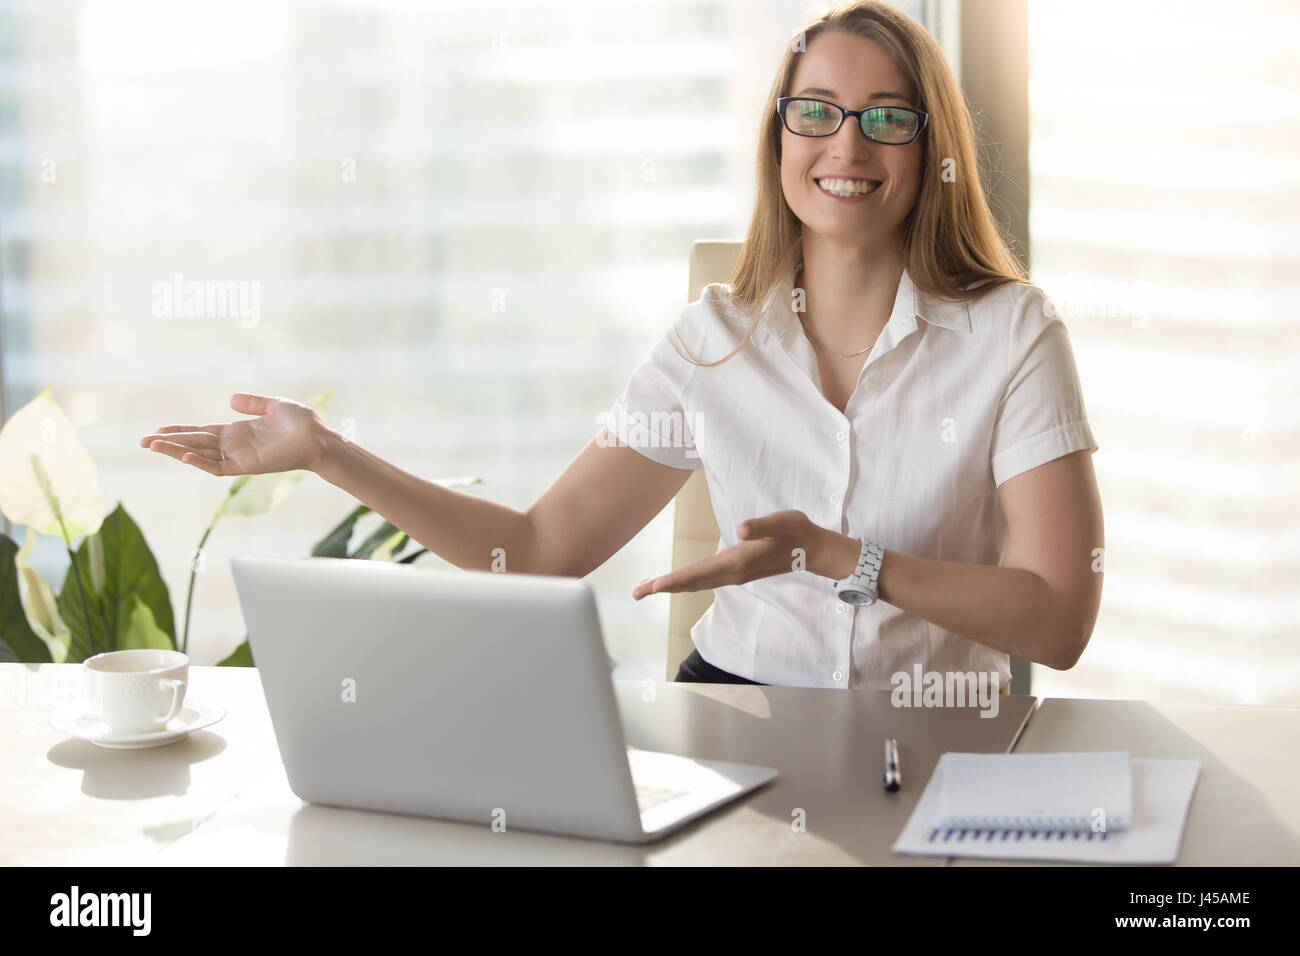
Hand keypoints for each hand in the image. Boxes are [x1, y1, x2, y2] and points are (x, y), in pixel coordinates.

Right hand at [139, 392, 328, 476]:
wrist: (320, 438)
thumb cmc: (302, 423)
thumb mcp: (274, 405)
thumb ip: (252, 403)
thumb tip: (230, 399)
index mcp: (238, 432)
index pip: (201, 433)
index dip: (180, 431)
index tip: (158, 429)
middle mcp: (234, 446)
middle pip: (194, 444)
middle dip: (169, 443)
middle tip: (142, 441)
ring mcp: (239, 457)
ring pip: (200, 456)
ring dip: (177, 452)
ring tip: (152, 446)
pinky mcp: (247, 466)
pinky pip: (219, 467)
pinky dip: (201, 463)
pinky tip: (185, 456)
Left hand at [633, 509, 842, 599]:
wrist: (814, 550)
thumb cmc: (797, 531)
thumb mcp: (782, 522)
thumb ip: (762, 525)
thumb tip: (741, 529)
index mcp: (738, 562)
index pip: (700, 573)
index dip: (675, 579)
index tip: (652, 587)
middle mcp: (733, 573)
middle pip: (692, 582)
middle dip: (663, 587)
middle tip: (636, 592)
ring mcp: (735, 575)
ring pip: (697, 583)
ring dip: (673, 585)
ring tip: (648, 587)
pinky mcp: (738, 571)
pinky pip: (705, 579)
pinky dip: (687, 581)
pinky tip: (678, 580)